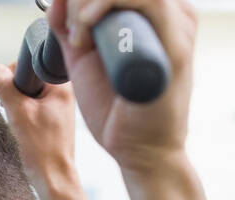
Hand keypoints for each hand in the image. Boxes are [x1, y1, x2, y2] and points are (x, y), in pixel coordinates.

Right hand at [0, 60, 78, 191]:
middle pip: (28, 79)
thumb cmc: (42, 148)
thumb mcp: (19, 113)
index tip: (6, 93)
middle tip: (11, 111)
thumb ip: (5, 87)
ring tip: (17, 122)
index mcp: (61, 85)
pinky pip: (32, 108)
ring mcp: (58, 107)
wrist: (53, 178)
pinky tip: (21, 129)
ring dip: (16, 105)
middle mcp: (63, 92)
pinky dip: (22, 116)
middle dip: (13, 93)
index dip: (12, 75)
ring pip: (28, 95)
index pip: (30, 64)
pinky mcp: (53, 120)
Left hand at [46, 0, 196, 172]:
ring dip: (91, 2)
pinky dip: (108, 5)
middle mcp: (170, 12)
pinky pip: (149, 1)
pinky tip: (86, 28)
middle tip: (72, 29)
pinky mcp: (177, 42)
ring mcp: (178, 23)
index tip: (65, 17)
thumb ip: (71, 28)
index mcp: (149, 13)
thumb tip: (56, 0)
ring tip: (80, 36)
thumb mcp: (84, 60)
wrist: (138, 149)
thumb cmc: (115, 109)